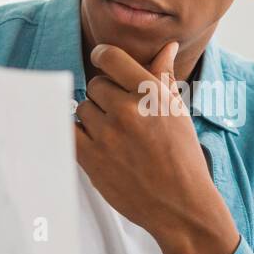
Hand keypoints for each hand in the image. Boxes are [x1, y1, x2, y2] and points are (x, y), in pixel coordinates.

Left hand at [74, 41, 239, 253]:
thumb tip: (167, 47)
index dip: (102, 57)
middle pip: (95, 85)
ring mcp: (108, 134)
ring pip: (83, 108)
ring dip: (93, 118)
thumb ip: (164, 76)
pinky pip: (70, 132)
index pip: (111, 57)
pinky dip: (78, 134)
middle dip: (105, 96)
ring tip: (114, 135)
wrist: (180, 205)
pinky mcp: (92, 158)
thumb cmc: (182, 158)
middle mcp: (128, 110)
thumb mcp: (178, 112)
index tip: (101, 62)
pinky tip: (93, 141)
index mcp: (152, 93)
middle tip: (120, 115)